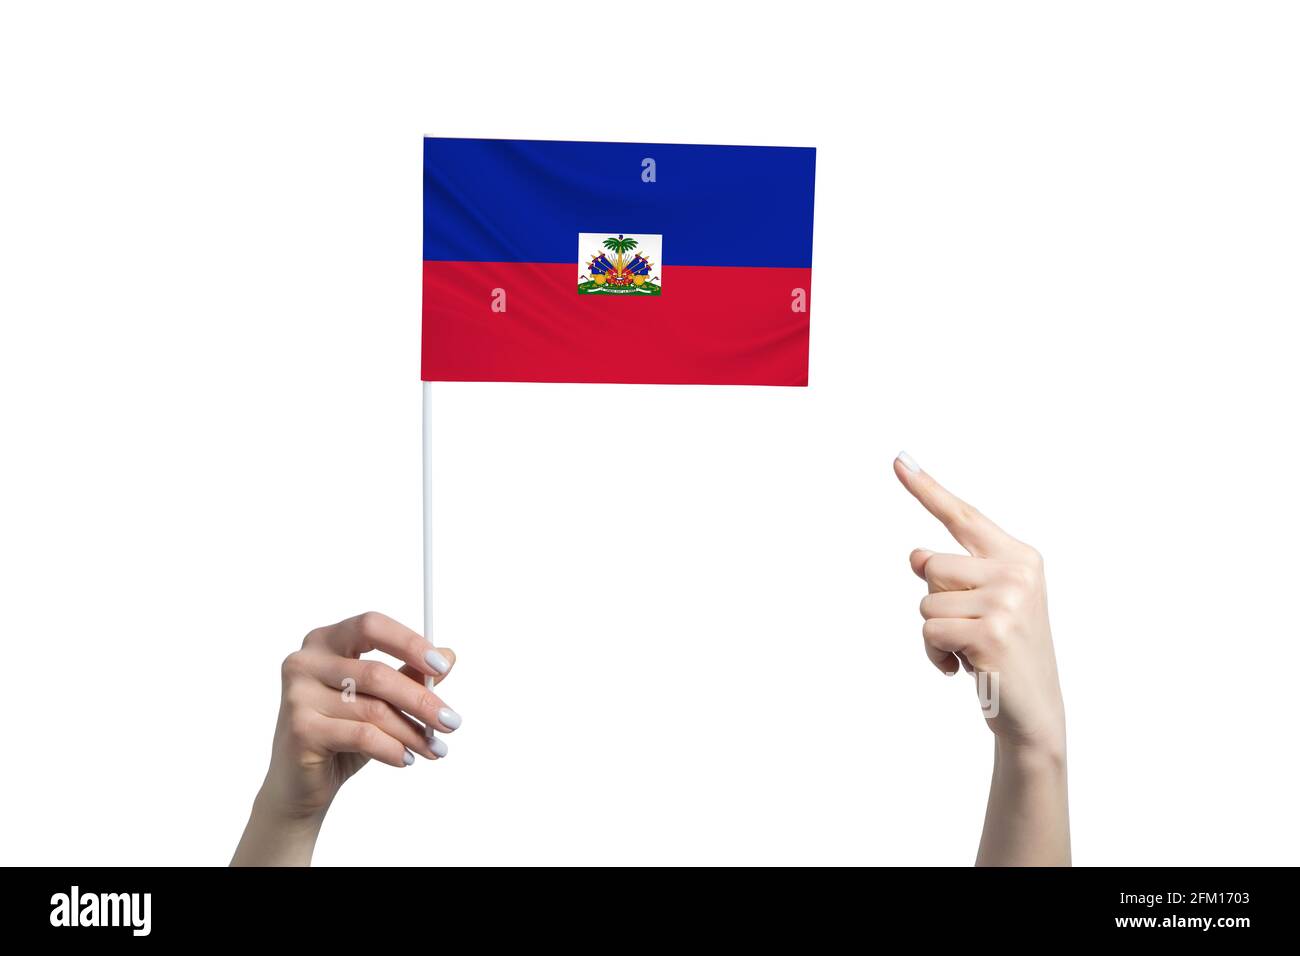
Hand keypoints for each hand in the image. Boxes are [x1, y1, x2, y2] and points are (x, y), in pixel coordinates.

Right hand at [232, 612, 458, 864]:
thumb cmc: (341, 733)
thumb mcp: (378, 700)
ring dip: (412, 732)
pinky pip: (362, 736)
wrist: (300, 783)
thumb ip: (407, 675)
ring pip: (373, 710)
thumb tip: (449, 654)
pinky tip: (406, 759)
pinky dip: (392, 749)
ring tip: (434, 749)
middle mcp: (305, 662)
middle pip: (376, 672)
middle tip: (452, 722)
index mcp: (325, 641)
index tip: (442, 666)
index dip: (409, 643)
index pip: (371, 626)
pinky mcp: (301, 730)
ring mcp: (298, 695)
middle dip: (421, 700)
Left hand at [895, 452, 1068, 864]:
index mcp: (1018, 556)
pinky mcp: (991, 630)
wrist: (1032, 714)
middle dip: (936, 599)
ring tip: (969, 650)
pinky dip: (935, 655)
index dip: (926, 487)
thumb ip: (957, 572)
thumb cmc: (1003, 654)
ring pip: (924, 600)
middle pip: (928, 563)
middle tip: (969, 628)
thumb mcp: (987, 604)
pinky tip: (962, 669)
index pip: (962, 515)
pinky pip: (928, 630)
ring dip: (935, 632)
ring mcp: (1007, 599)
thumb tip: (916, 555)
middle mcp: (1016, 570)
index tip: (897, 458)